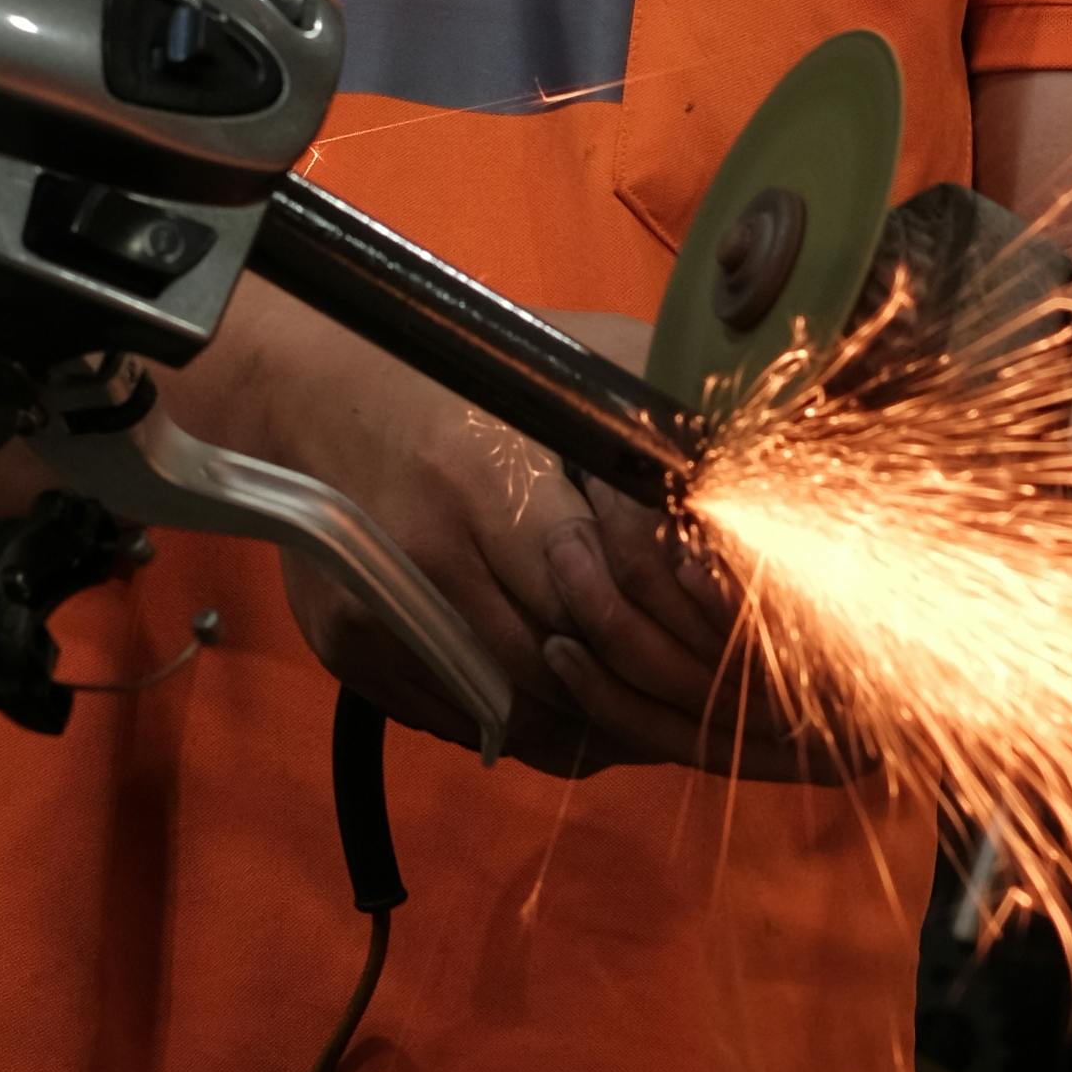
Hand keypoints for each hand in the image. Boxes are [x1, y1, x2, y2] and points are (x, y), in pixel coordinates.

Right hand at [183, 279, 848, 776]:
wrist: (313, 388)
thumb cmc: (463, 366)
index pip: (588, 585)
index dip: (651, 616)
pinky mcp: (348, 643)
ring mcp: (381, 604)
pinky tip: (561, 692)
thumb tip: (758, 452)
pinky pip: (454, 712)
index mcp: (484, 474)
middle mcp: (427, 546)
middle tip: (690, 686)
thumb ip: (655, 403)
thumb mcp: (568, 356)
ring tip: (640, 694)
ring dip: (580, 709)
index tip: (702, 627)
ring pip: (507, 699)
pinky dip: (516, 715)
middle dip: (626, 677)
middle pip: (553, 657)